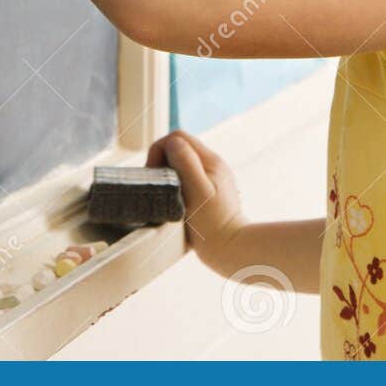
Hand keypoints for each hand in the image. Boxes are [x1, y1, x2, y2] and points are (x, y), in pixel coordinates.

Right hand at [147, 129, 246, 273]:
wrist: (232, 249)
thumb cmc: (213, 225)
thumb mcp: (196, 191)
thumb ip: (185, 162)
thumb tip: (172, 142)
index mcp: (210, 160)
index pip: (178, 137)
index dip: (159, 150)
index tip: (153, 173)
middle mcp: (214, 164)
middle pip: (180, 146)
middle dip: (162, 159)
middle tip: (156, 183)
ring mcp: (214, 177)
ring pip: (184, 161)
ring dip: (169, 171)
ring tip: (165, 193)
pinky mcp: (212, 191)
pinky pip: (189, 176)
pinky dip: (177, 182)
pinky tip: (176, 200)